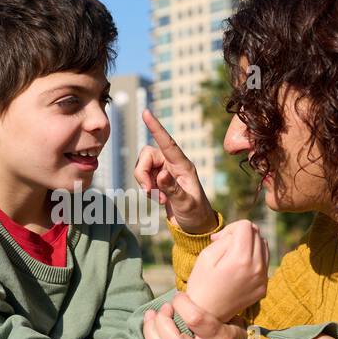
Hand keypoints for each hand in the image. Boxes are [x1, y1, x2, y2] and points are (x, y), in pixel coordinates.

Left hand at [130, 299, 245, 338]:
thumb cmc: (232, 335)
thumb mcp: (232, 319)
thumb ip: (213, 308)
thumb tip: (188, 291)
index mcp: (220, 338)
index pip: (196, 320)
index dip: (182, 304)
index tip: (178, 296)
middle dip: (162, 322)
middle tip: (163, 309)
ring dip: (150, 335)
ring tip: (149, 318)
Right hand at [134, 108, 217, 233]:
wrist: (195, 226)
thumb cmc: (195, 214)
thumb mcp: (185, 204)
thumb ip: (172, 189)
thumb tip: (160, 175)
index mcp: (183, 166)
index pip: (167, 143)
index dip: (156, 128)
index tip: (146, 113)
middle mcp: (173, 164)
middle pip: (147, 155)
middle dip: (142, 172)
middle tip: (148, 191)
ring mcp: (165, 171)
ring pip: (143, 166)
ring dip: (143, 182)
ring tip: (157, 198)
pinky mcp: (159, 179)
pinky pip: (143, 176)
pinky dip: (146, 188)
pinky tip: (159, 199)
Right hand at [184, 220, 268, 322]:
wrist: (206, 314)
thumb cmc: (201, 283)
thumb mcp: (206, 255)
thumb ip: (226, 238)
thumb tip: (240, 233)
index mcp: (241, 258)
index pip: (246, 226)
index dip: (231, 228)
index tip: (219, 240)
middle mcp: (257, 268)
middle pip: (257, 234)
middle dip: (241, 235)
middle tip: (225, 247)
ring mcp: (263, 279)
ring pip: (264, 246)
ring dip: (250, 246)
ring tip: (233, 257)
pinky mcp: (264, 287)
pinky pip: (264, 262)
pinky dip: (254, 259)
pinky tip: (239, 269)